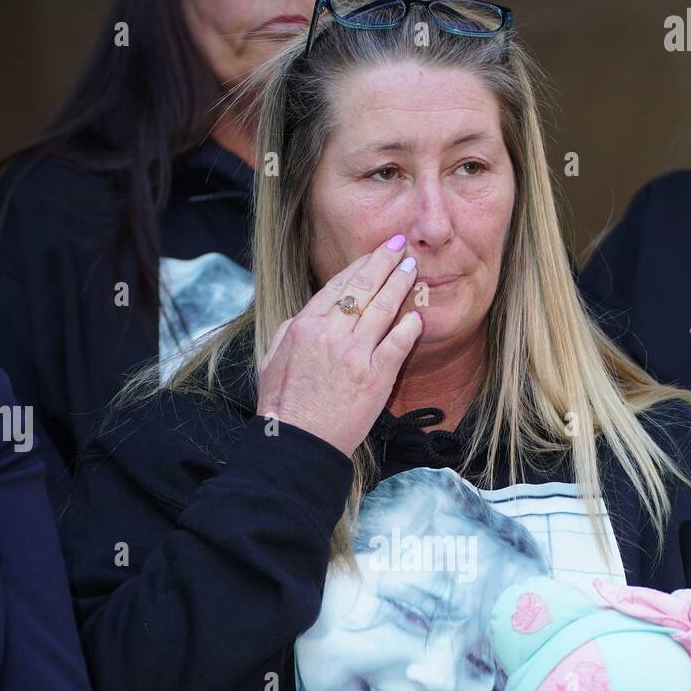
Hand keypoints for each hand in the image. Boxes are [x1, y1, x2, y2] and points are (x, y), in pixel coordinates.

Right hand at [256, 235, 422, 456]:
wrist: (297, 443)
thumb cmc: (282, 407)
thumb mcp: (273, 359)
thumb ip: (290, 332)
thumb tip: (306, 316)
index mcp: (304, 326)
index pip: (337, 285)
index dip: (359, 265)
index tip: (374, 254)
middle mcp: (331, 334)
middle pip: (363, 288)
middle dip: (384, 262)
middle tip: (401, 247)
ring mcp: (355, 354)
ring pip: (383, 309)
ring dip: (400, 285)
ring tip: (412, 270)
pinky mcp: (376, 377)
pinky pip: (397, 344)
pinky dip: (409, 327)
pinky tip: (418, 316)